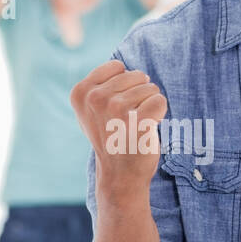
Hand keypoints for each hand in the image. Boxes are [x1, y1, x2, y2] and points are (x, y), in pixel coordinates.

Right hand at [70, 60, 166, 194]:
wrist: (119, 174)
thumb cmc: (110, 137)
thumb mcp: (91, 109)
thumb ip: (100, 84)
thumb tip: (124, 68)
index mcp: (81, 92)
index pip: (118, 67)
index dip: (123, 86)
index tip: (115, 109)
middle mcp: (95, 98)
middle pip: (136, 76)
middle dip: (138, 95)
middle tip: (127, 120)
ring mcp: (116, 109)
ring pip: (150, 87)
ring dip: (148, 106)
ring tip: (135, 126)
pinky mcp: (138, 120)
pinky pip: (160, 100)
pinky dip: (160, 113)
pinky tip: (147, 128)